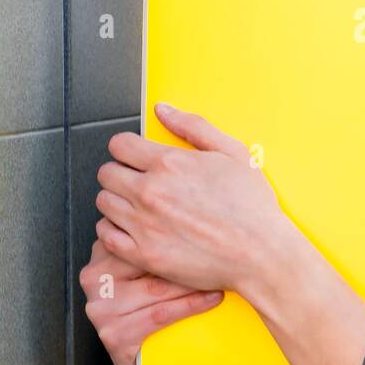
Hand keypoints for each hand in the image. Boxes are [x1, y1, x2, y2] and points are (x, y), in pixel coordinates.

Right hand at [79, 236, 223, 364]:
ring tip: (222, 274)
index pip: (137, 234)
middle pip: (148, 259)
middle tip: (220, 249)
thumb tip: (195, 205)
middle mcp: (94, 280)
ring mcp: (101, 309)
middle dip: (187, 256)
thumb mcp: (146, 268)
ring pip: (157, 287)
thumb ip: (153, 239)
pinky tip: (213, 298)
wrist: (143, 358)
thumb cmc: (150, 304)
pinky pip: (160, 314)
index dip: (174, 231)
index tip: (206, 227)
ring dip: (194, 281)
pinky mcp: (114, 335)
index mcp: (101, 255)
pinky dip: (191, 305)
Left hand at [93, 103, 295, 298]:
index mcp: (170, 163)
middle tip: (137, 181)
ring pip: (103, 203)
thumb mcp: (233, 152)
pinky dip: (113, 230)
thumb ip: (193, 126)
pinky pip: (105, 236)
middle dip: (120, 172)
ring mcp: (144, 224)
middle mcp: (151, 192)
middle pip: (106, 173)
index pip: (119, 144)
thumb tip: (163, 110)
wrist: (261, 253)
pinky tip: (132, 228)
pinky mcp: (143, 254)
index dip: (126, 147)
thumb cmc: (252, 207)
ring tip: (137, 206)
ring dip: (116, 200)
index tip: (134, 156)